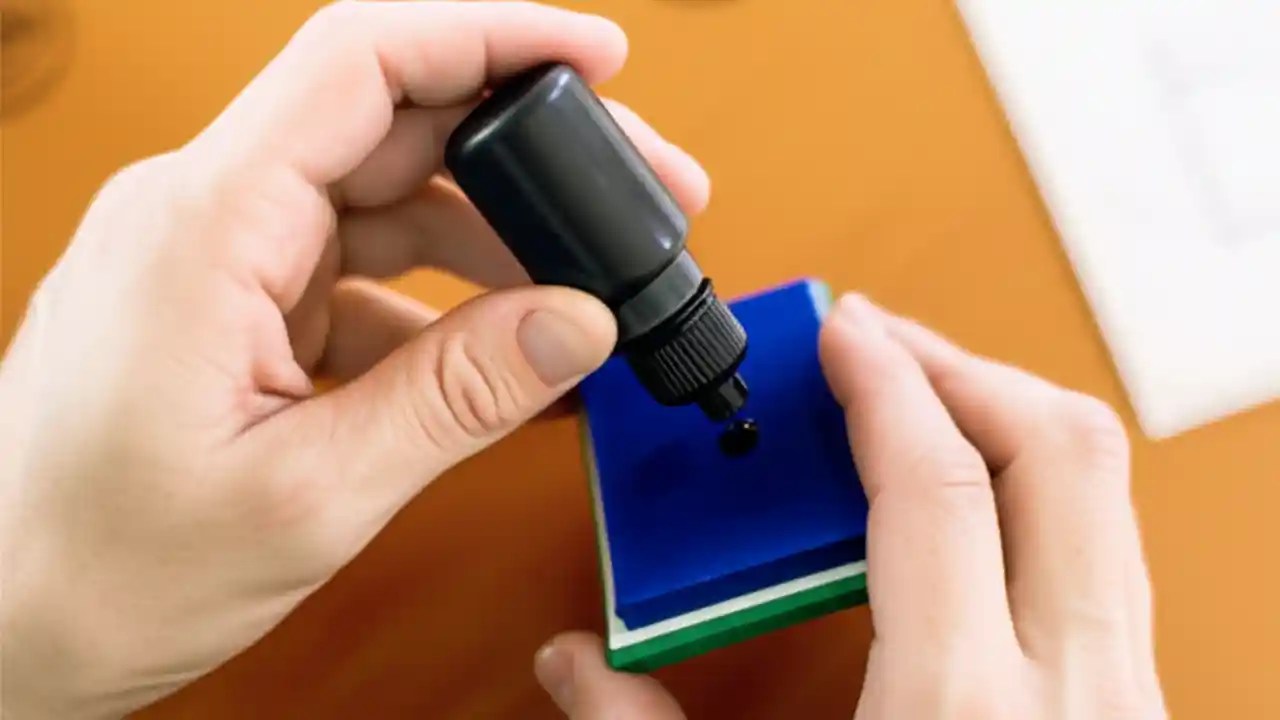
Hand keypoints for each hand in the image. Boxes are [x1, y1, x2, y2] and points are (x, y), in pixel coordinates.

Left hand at [0, 3, 710, 717]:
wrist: (1, 625)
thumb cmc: (97, 568)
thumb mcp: (309, 492)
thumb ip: (457, 398)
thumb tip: (575, 324)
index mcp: (208, 225)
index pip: (365, 60)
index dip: (491, 35)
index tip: (594, 56)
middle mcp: (207, 216)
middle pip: (398, 126)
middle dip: (530, 156)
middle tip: (635, 197)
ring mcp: (218, 259)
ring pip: (388, 202)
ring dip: (491, 244)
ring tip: (578, 300)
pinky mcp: (232, 306)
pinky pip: (358, 273)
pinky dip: (436, 309)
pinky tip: (496, 361)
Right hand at [534, 296, 1166, 718]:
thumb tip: (572, 665)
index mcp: (959, 709)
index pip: (937, 480)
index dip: (884, 380)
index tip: (840, 330)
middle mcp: (1075, 692)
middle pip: (1062, 450)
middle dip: (965, 367)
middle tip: (878, 352)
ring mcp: (1122, 704)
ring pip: (1099, 501)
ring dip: (1005, 429)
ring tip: (913, 414)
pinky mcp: (1130, 719)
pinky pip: (1101, 564)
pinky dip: (1033, 503)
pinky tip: (959, 525)